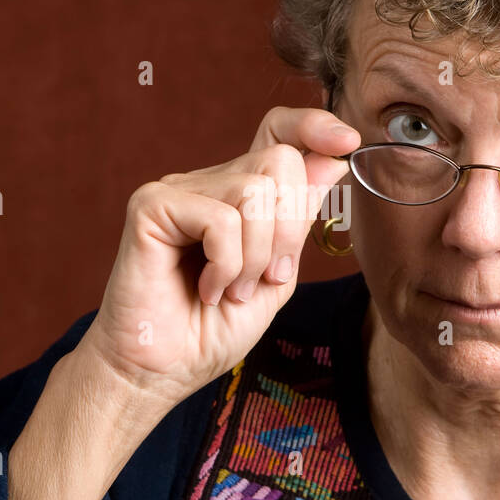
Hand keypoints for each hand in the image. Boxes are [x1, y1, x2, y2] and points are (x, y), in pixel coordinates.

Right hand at [79, 106, 359, 408]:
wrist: (161, 372)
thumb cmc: (210, 331)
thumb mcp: (277, 277)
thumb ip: (300, 220)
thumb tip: (333, 160)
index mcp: (238, 195)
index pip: (278, 131)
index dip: (314, 127)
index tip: (348, 143)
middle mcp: (208, 183)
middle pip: (279, 161)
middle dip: (290, 228)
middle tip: (268, 277)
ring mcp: (177, 190)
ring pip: (254, 191)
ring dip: (257, 256)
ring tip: (231, 290)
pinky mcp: (151, 206)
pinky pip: (221, 218)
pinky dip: (226, 265)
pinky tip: (207, 289)